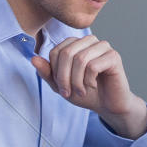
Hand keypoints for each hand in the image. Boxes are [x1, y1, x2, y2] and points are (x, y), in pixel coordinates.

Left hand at [31, 35, 146, 136]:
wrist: (107, 105)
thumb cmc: (86, 93)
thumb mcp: (61, 85)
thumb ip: (48, 73)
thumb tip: (33, 59)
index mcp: (76, 44)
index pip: (56, 51)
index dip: (55, 72)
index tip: (61, 88)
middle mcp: (89, 41)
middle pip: (67, 53)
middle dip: (64, 77)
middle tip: (68, 93)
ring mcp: (103, 47)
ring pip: (80, 59)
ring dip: (77, 80)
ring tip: (81, 91)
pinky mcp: (114, 56)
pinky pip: (93, 66)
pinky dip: (89, 80)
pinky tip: (93, 85)